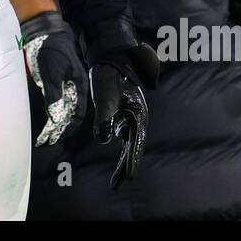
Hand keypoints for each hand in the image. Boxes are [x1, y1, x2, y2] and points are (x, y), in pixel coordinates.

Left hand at [19, 11, 87, 145]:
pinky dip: (51, 112)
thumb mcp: (50, 74)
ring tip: (44, 135)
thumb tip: (57, 119)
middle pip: (70, 114)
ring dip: (54, 123)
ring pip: (63, 109)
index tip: (52, 139)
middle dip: (59, 130)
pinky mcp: (54, 80)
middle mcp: (74, 87)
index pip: (76, 115)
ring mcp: (64, 83)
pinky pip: (56, 101)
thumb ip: (54, 96)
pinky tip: (45, 119)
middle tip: (45, 141)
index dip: (65, 129)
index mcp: (78, 86)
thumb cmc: (48, 50)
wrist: (42, 30)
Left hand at [83, 15, 159, 190]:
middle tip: (117, 185)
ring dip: (124, 158)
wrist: (110, 56)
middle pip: (133, 147)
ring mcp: (132, 114)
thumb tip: (103, 140)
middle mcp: (137, 117)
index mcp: (137, 115)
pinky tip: (115, 147)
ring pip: (129, 141)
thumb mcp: (104, 96)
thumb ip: (104, 118)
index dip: (131, 162)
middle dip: (126, 166)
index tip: (129, 178)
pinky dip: (120, 143)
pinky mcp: (124, 110)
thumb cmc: (108, 75)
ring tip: (118, 177)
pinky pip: (123, 132)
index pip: (135, 144)